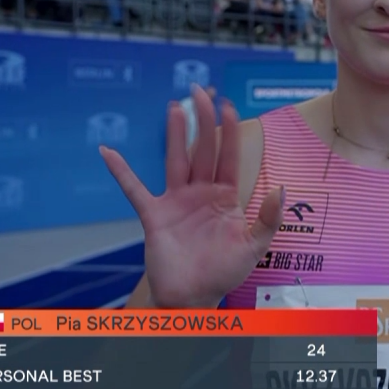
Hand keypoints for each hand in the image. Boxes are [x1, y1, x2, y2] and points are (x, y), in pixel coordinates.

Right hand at [100, 85, 282, 308]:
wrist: (193, 297)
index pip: (228, 157)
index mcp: (225, 197)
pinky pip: (134, 189)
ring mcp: (176, 201)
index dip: (229, 132)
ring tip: (174, 106)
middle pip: (202, 150)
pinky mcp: (154, 215)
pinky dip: (121, 171)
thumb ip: (267, 219)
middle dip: (202, 121)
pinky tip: (108, 152)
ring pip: (175, 160)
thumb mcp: (254, 246)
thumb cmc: (224, 271)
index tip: (229, 105)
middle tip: (199, 91)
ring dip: (173, 134)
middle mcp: (201, 193)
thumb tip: (281, 189)